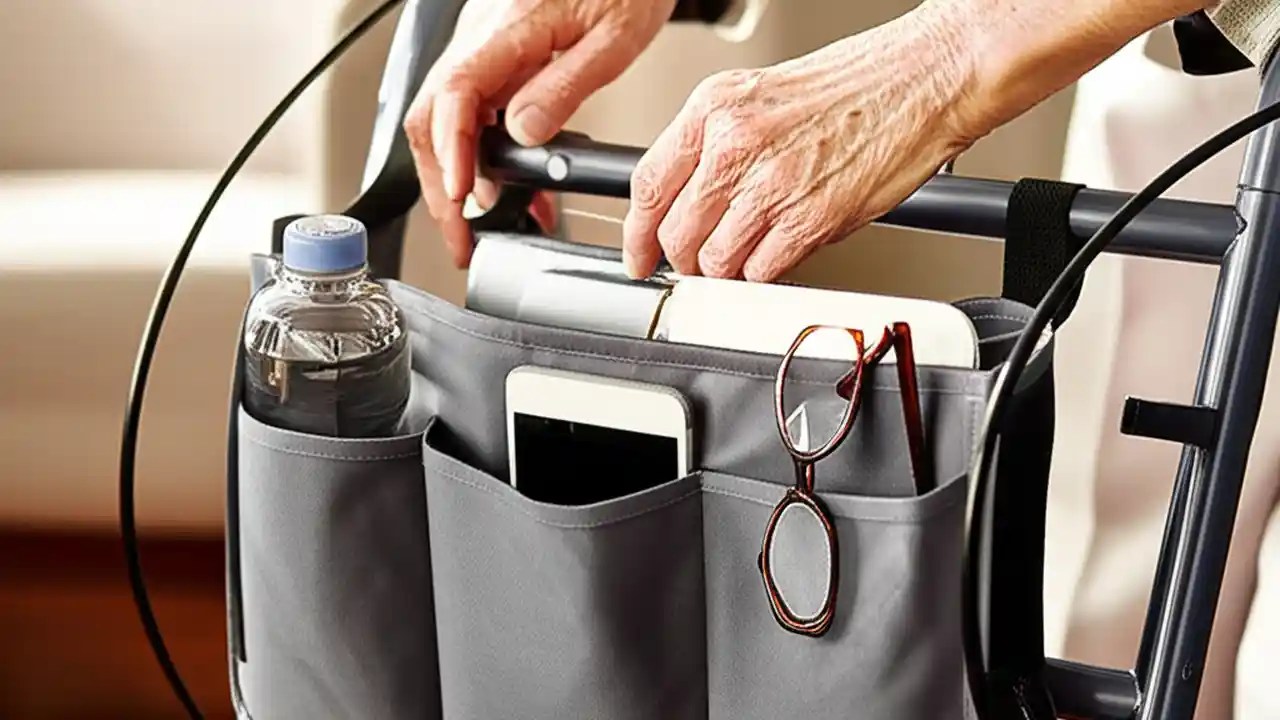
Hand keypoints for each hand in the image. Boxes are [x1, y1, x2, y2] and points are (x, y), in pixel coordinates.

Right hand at [404, 0, 676, 267]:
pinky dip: (482, 153)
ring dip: (462, 175)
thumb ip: (565, 88)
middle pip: (432, 117)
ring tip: (490, 221)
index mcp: (509, 27)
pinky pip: (473, 108)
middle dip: (443, 186)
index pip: (456, 95)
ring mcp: (482, 43)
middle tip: (463, 237)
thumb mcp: (614, 39)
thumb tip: (524, 137)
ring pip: (446, 119)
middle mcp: (482, 34)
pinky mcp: (493, 52)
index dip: (453, 153)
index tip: (464, 199)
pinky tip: (512, 182)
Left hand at [621, 5, 980, 281]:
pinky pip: (761, 272)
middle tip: (699, 262)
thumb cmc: (857, 85)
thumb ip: (718, 146)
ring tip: (745, 258)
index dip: (637, 231)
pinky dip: (764, 275)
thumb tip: (692, 198)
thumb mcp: (761, 96)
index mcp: (715, 108)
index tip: (638, 252)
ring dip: (725, 272)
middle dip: (684, 259)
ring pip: (715, 261)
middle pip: (676, 232)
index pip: (649, 183)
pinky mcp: (809, 220)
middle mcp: (734, 144)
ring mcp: (770, 185)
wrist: (924, 79)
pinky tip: (778, 255)